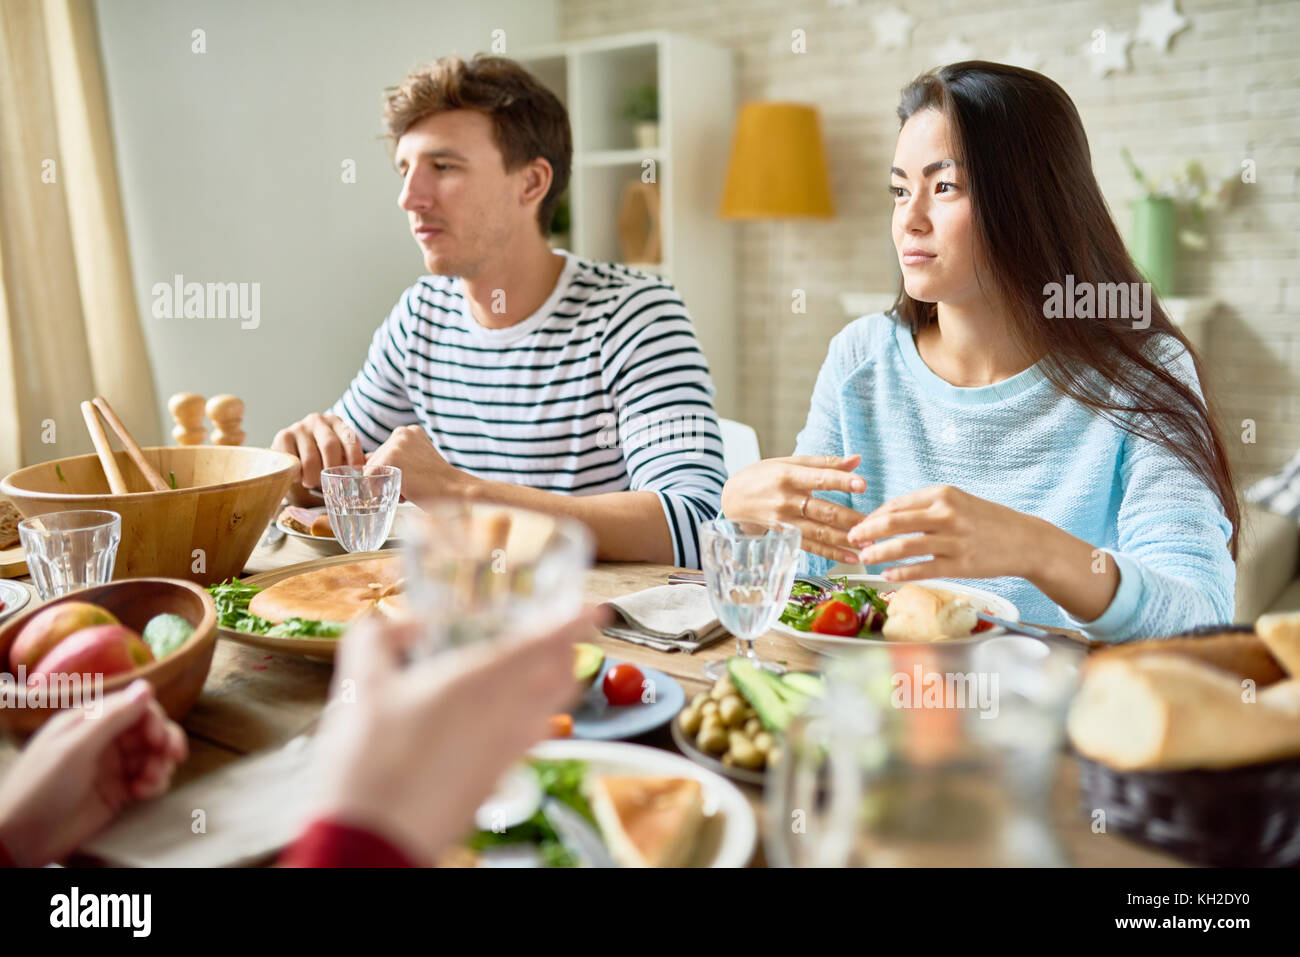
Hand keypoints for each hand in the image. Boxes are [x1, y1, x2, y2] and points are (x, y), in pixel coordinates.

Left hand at [0, 680, 187, 865]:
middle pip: (149, 729)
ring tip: (151, 781)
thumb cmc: (41, 786)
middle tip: (172, 757)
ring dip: (161, 764)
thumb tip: (146, 686)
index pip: (134, 706)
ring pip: (153, 754)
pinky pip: (148, 779)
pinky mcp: (118, 792)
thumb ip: (112, 717)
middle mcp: (104, 740)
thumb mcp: (75, 748)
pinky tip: (144, 793)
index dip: (153, 718)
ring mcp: (112, 767)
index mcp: (89, 721)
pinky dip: (154, 783)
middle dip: (165, 741)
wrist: (21, 839)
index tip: (157, 738)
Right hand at [272, 412, 364, 503]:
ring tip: (311, 482)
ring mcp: (300, 426)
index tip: (354, 477)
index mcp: (337, 423)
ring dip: (312, 476)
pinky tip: (298, 476)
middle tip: (329, 483)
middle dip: (331, 469)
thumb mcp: (338, 455)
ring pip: (311, 458)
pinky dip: (297, 474)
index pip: (351, 440)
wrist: (289, 457)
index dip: (354, 460)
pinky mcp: (282, 436)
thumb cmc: (319, 457)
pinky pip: (293, 461)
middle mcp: (319, 420)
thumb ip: (352, 459)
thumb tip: (372, 468)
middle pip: (330, 446)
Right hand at [311, 607, 608, 864]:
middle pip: (561, 674)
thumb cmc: (369, 766)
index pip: (546, 642)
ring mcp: (508, 749)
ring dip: (555, 680)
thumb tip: (399, 622)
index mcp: (480, 682)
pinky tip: (507, 713)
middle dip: (568, 648)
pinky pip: (533, 735)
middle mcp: (506, 713)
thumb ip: (377, 638)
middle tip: (560, 630)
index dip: (576, 622)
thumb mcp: (358, 686)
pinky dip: (534, 714)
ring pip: (552, 706)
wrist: (374, 840)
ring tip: (539, 666)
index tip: (595, 609)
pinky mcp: (499, 777)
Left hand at [365, 424, 471, 501]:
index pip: (384, 454)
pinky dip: (384, 491)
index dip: (394, 472)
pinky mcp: (390, 458)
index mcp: (409, 432)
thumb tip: (365, 460)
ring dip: (387, 485)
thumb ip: (394, 458)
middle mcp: (401, 433)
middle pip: (375, 461)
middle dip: (389, 477)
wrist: (454, 492)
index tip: (416, 477)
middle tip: (415, 484)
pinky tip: (407, 490)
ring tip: (412, 487)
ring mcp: (395, 444)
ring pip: (372, 471)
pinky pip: (370, 480)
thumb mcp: (416, 464)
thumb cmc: (437, 485)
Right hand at [720, 454, 867, 564]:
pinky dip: (832, 553)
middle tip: (876, 524)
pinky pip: (811, 547)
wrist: (731, 500)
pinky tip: (850, 557)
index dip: (841, 481)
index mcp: (788, 476)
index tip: (862, 484)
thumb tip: (857, 460)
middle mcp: (786, 500)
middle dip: (851, 519)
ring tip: (869, 544)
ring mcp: (784, 521)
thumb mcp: (788, 463)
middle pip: (823, 510)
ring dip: (845, 540)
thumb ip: (825, 463)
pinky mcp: (784, 536)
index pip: (819, 478)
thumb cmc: (762, 477)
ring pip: (819, 532)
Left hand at [848, 484, 1038, 581]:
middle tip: (851, 539)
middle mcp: (946, 514)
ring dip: (878, 553)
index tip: (859, 526)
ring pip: (903, 546)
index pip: (897, 505)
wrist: (1025, 540)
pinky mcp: (960, 564)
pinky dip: (900, 572)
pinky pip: (921, 569)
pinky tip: (887, 575)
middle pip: (893, 522)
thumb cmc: (985, 521)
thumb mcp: (956, 503)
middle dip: (867, 532)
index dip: (873, 517)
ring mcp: (953, 540)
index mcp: (943, 494)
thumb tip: (884, 519)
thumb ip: (924, 509)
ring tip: (864, 558)